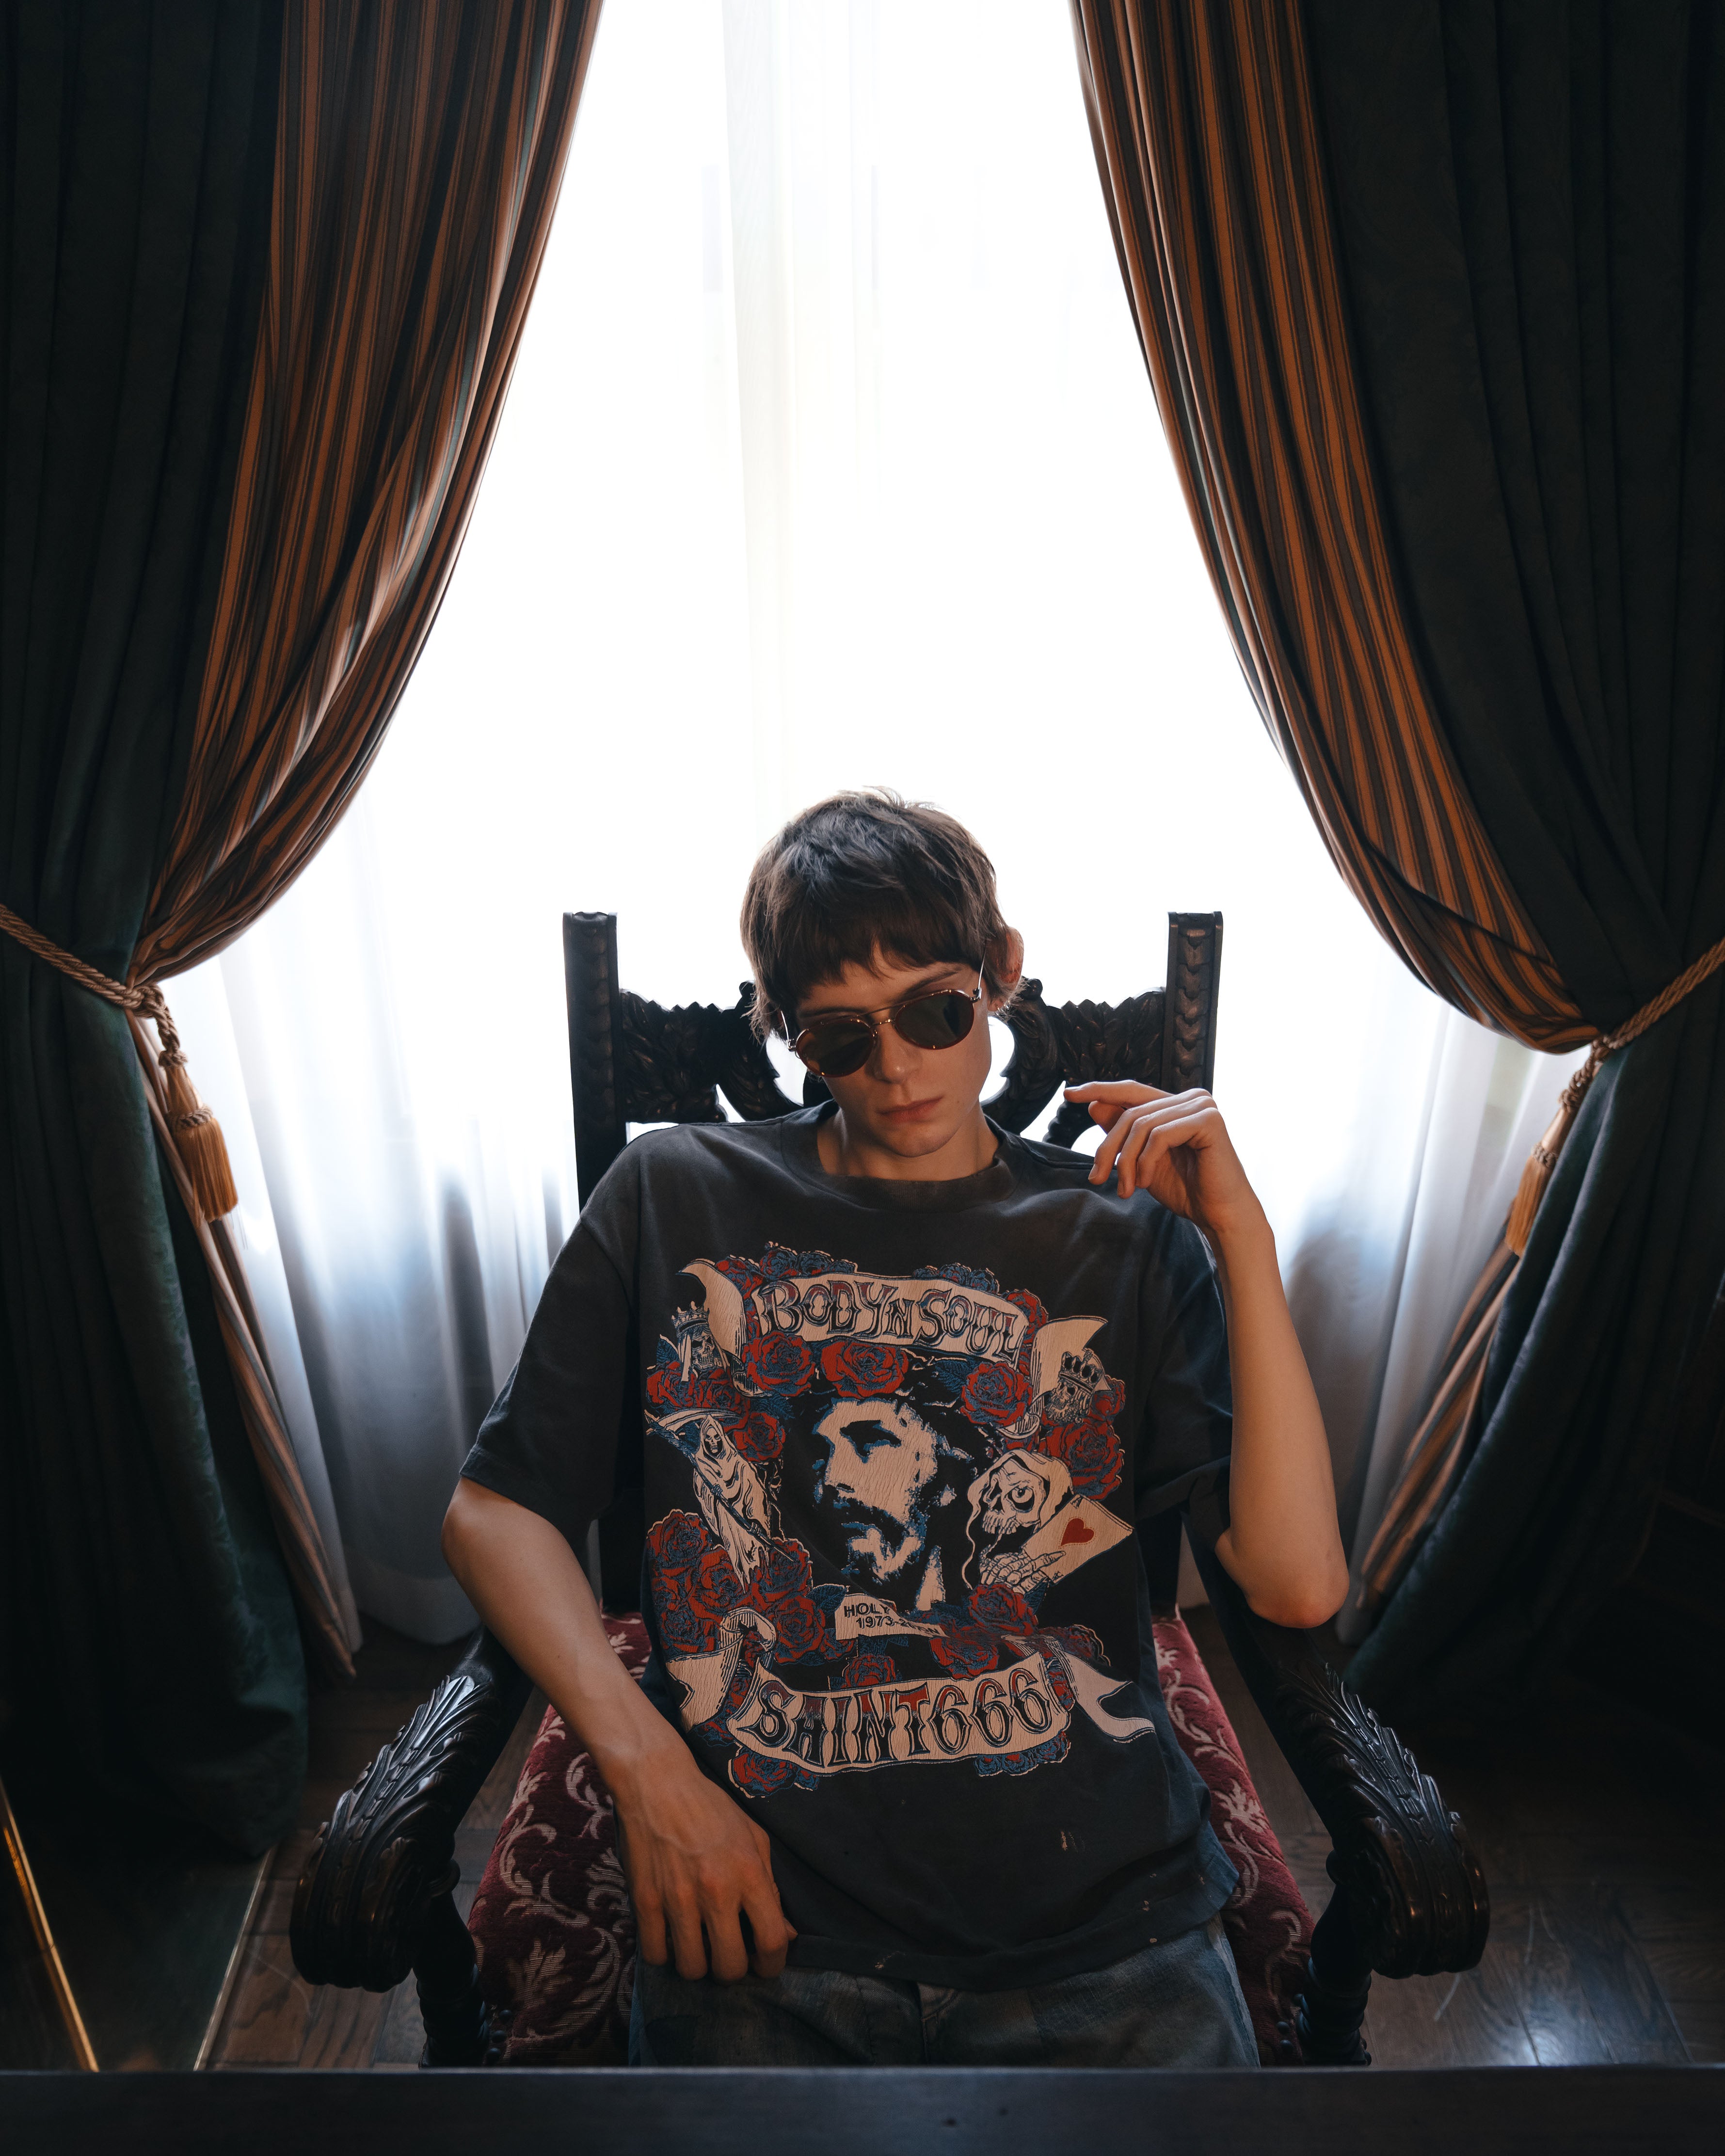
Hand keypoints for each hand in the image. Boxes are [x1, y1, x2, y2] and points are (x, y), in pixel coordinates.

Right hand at [612, 1752, 794, 1982]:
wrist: (657, 1783)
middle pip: (730, 1967)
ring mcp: (677, 1898)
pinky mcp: (645, 1901)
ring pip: (692, 1968)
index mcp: (749, 1873)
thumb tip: (787, 1934)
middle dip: (733, 1970)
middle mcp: (716, 1890)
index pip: (772, 1941)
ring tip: (698, 1946)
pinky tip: (670, 1936)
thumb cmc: (711, 1808)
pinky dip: (664, 1953)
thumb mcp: (754, 1838)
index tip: (765, 1965)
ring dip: (698, 1965)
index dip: (773, 1964)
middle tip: (728, 1955)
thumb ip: (771, 1888)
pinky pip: (656, 1954)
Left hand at [1064, 1081, 1263, 1243]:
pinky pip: (1160, 1135)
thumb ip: (1123, 1133)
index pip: (1130, 1090)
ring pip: (1142, 1125)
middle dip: (1108, 1148)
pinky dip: (1146, 1162)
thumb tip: (1094, 1105)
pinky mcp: (1209, 1121)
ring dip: (1126, 1161)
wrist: (1219, 1216)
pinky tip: (1146, 1182)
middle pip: (1131, 1113)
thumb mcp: (1142, 1160)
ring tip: (1126, 1189)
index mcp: (1176, 1104)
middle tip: (1096, 1178)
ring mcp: (1202, 1106)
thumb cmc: (1186, 1189)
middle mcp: (1191, 1098)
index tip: (1069, 1094)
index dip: (1099, 1089)